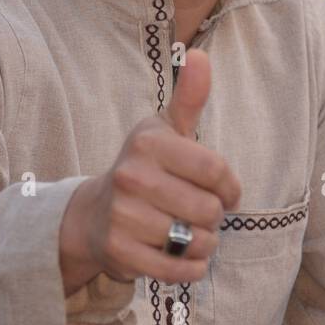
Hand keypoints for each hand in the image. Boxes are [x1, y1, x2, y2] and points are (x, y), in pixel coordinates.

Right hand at [59, 50, 241, 294]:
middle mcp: (130, 177)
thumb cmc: (143, 168)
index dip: (231, 188)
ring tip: (189, 232)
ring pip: (196, 240)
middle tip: (200, 214)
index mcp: (148, 143)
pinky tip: (186, 257)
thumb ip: (189, 96)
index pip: (216, 171)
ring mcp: (123, 216)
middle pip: (208, 209)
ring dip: (203, 242)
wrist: (93, 214)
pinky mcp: (120, 253)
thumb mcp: (164, 130)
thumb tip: (199, 54)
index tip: (227, 193)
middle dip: (214, 217)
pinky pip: (178, 270)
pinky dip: (192, 268)